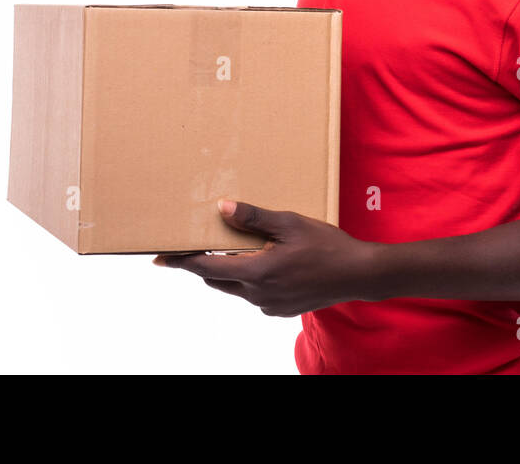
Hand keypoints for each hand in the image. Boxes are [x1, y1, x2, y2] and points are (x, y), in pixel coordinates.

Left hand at [155, 199, 380, 317]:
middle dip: (205, 264)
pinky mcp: (281, 310)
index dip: (182, 261)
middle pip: (217, 280)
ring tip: (237, 249)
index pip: (206, 268)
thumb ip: (254, 218)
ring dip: (230, 270)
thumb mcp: (289, 223)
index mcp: (257, 272)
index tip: (161, 258)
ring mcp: (269, 306)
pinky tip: (267, 262)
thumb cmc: (327, 246)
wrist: (359, 275)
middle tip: (198, 244)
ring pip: (236, 287)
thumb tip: (222, 209)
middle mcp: (257, 294)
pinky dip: (250, 279)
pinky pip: (254, 294)